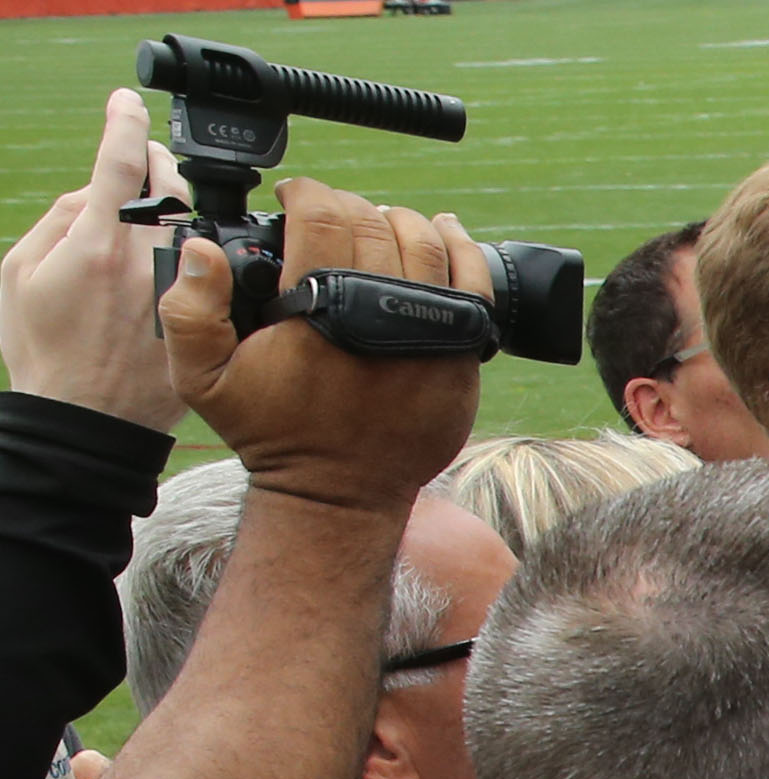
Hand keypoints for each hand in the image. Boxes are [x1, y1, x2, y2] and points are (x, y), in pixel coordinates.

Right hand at [4, 92, 188, 427]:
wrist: (90, 420)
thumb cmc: (43, 350)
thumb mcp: (19, 276)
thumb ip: (56, 221)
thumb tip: (93, 191)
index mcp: (97, 244)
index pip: (118, 163)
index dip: (124, 123)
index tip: (127, 101)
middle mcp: (149, 259)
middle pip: (166, 185)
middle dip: (153, 162)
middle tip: (141, 158)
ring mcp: (183, 286)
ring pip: (192, 221)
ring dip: (176, 203)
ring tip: (154, 204)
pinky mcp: (205, 313)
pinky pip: (207, 262)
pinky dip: (193, 245)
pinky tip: (182, 251)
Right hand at [162, 179, 482, 513]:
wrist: (338, 489)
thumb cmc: (271, 431)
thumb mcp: (202, 379)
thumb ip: (189, 310)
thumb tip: (203, 249)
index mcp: (319, 308)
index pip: (322, 216)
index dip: (305, 193)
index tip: (293, 196)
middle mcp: (381, 311)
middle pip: (373, 222)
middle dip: (346, 205)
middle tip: (328, 214)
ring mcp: (429, 329)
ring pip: (424, 241)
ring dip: (397, 218)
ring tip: (374, 221)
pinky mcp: (463, 351)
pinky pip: (474, 281)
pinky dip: (460, 246)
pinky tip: (441, 229)